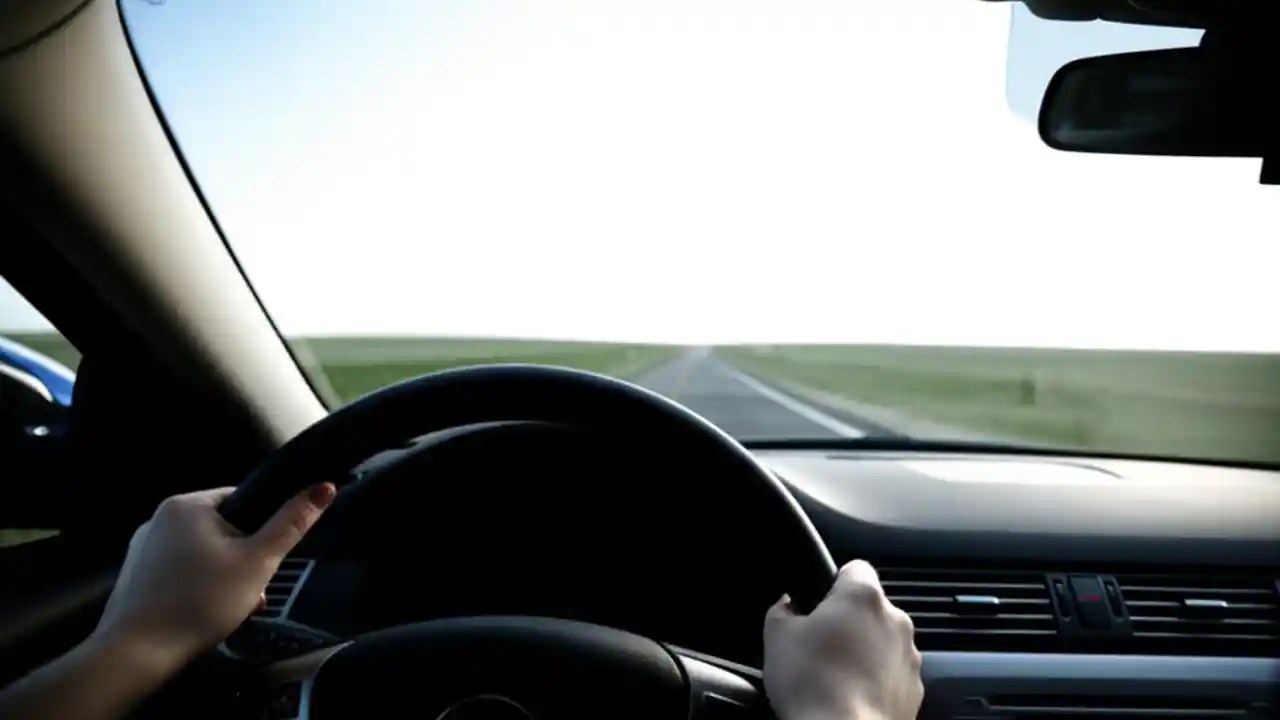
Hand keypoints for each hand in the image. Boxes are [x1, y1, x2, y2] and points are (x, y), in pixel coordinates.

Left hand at [90, 484, 335, 674]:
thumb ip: (292, 524)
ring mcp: (142, 547)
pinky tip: (203, 612)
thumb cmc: (201, 600)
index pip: (241, 501)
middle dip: (243, 560)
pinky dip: (196, 586)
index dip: (262, 529)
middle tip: (253, 591)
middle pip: (221, 530)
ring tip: (232, 607)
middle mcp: (159, 518)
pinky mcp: (134, 575)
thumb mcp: (258, 562)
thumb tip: (325, 486)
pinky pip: (178, 571)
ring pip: (200, 553)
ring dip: (222, 575)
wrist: (137, 651)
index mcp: (187, 504)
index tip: (268, 560)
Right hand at [763, 560, 922, 719]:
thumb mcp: (777, 636)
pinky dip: (876, 681)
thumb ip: (782, 610)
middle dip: (848, 622)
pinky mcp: (916, 690)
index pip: (855, 568)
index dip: (833, 583)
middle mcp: (895, 621)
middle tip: (819, 644)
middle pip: (870, 608)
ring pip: (883, 642)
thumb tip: (788, 606)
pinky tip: (851, 697)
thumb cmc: (812, 682)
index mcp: (863, 597)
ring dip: (864, 652)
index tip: (818, 604)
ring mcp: (909, 657)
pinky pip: (893, 674)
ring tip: (834, 676)